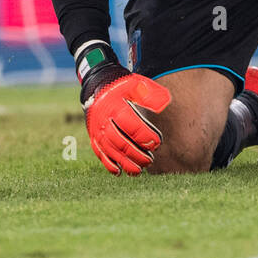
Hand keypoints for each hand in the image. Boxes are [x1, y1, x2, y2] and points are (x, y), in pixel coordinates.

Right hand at [77, 43, 170, 175]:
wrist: (97, 87)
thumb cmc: (122, 87)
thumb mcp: (136, 84)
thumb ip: (150, 94)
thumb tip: (164, 103)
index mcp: (116, 107)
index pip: (131, 124)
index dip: (145, 135)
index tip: (158, 143)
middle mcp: (104, 121)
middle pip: (120, 141)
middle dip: (136, 153)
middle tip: (150, 160)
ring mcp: (97, 130)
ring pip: (110, 150)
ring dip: (124, 162)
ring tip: (139, 170)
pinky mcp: (94, 137)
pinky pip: (100, 153)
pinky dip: (109, 164)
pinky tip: (119, 172)